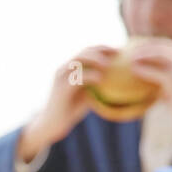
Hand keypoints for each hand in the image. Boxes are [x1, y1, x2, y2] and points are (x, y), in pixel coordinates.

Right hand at [18, 46, 117, 163]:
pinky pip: (77, 78)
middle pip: (84, 51)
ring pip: (78, 60)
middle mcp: (64, 69)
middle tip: (117, 53)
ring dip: (95, 59)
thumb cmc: (70, 110)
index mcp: (69, 68)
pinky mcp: (61, 88)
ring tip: (108, 64)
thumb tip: (118, 80)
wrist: (52, 124)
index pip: (87, 51)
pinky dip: (90, 76)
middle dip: (101, 49)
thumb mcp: (86, 94)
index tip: (119, 51)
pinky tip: (101, 80)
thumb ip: (96, 84)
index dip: (103, 48)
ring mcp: (61, 78)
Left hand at [127, 38, 171, 147]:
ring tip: (130, 57)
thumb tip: (149, 77)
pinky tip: (134, 70)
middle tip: (131, 47)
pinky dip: (145, 69)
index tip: (139, 44)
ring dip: (144, 53)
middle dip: (147, 44)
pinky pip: (159, 71)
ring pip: (163, 54)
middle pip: (166, 46)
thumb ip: (167, 80)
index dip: (154, 43)